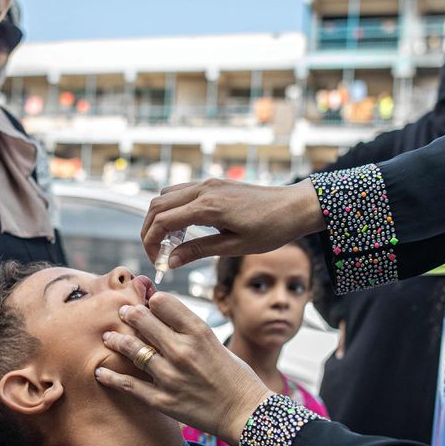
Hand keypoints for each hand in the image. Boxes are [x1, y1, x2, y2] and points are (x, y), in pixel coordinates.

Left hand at [96, 292, 269, 443]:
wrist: (245, 413)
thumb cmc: (234, 375)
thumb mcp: (214, 343)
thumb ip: (187, 328)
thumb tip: (160, 306)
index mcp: (199, 332)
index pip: (163, 302)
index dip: (151, 299)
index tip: (147, 303)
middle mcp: (182, 351)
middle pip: (143, 320)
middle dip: (129, 314)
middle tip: (122, 314)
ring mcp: (170, 376)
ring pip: (132, 349)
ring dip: (115, 340)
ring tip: (108, 338)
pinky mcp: (162, 401)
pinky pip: (128, 384)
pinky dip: (111, 377)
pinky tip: (100, 372)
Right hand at [140, 179, 324, 267]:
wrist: (295, 207)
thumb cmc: (271, 229)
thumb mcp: (234, 247)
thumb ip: (199, 250)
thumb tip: (171, 262)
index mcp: (207, 207)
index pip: (162, 221)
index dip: (151, 242)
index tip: (156, 261)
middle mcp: (204, 190)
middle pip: (156, 205)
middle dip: (149, 230)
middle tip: (156, 253)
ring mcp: (208, 183)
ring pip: (166, 196)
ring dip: (159, 217)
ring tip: (170, 242)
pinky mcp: (214, 184)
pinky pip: (182, 192)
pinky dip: (173, 208)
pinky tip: (184, 228)